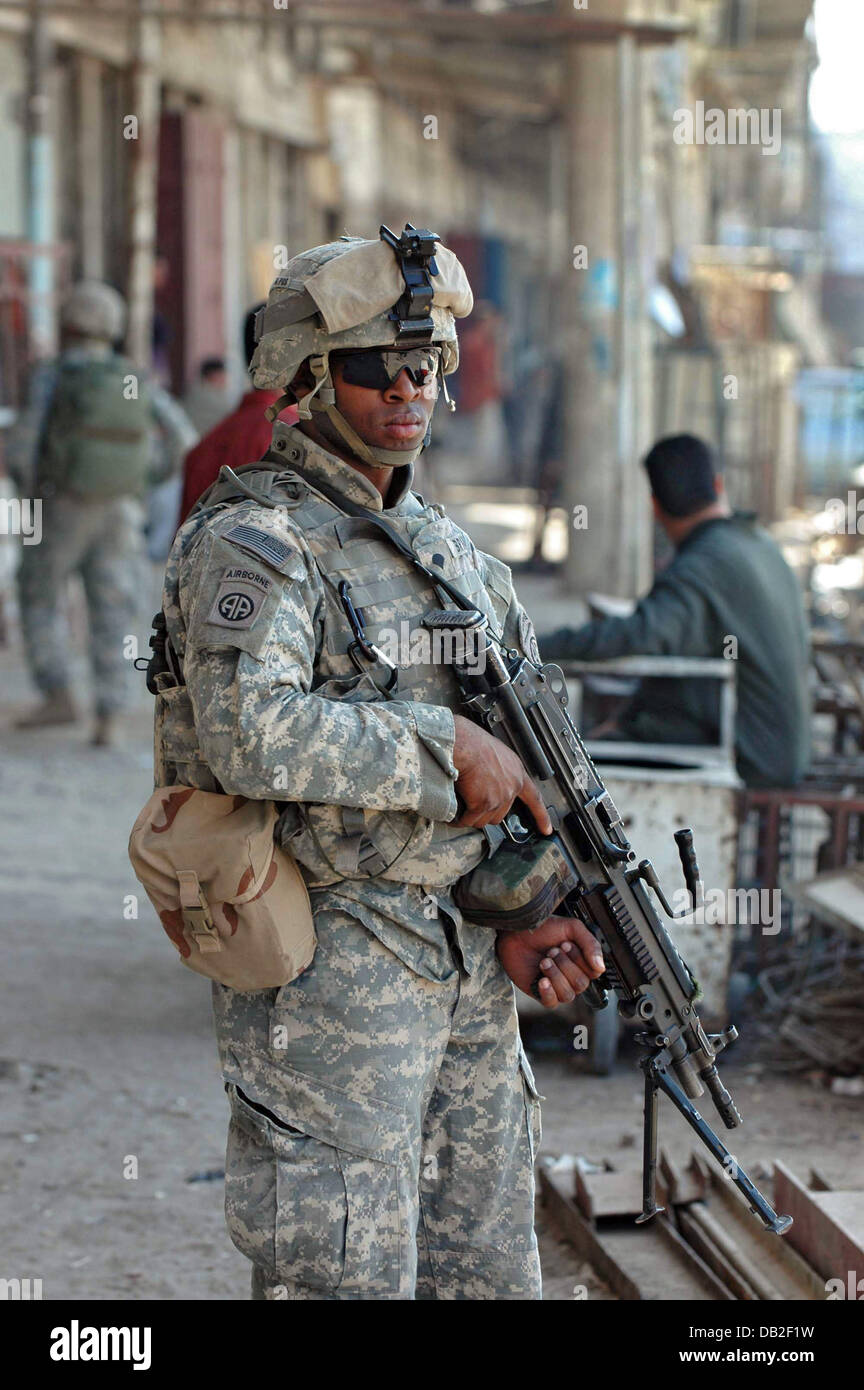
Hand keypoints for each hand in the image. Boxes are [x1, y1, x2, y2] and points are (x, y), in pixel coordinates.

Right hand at [452, 714, 551, 834]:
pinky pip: (469, 820)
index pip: (534, 798)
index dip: (541, 816)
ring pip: (484, 819)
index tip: (546, 829)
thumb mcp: (494, 752)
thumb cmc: (471, 741)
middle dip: (485, 812)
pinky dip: (459, 819)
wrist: (462, 743)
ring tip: (460, 807)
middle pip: (500, 813)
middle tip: (471, 804)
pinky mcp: (484, 803)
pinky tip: (454, 816)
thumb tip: (487, 779)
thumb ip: (498, 770)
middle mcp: (512, 786)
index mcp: (516, 771)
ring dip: (471, 817)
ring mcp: (499, 796)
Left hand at [496, 915, 604, 1008]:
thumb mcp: (572, 927)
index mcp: (581, 961)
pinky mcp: (541, 993)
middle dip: (565, 964)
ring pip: (568, 994)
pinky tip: (541, 979)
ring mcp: (557, 986)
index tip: (566, 944)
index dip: (581, 959)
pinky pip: (552, 1003)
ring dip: (555, 975)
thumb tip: (601, 967)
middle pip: (581, 984)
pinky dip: (548, 991)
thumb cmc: (542, 929)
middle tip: (552, 950)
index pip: (595, 972)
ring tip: (544, 960)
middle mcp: (571, 976)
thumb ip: (591, 944)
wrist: (516, 932)